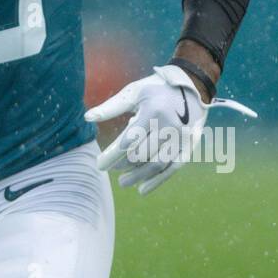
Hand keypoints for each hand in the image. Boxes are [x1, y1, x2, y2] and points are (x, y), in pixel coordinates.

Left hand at [84, 64, 256, 195]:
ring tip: (123, 182)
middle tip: (111, 171)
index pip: (128, 140)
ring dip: (138, 176)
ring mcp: (182, 138)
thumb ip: (111, 107)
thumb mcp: (133, 93)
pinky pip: (173, 168)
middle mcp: (170, 126)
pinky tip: (143, 189)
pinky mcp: (189, 146)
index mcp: (153, 112)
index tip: (100, 164)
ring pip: (157, 164)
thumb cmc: (154, 90)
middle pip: (142, 154)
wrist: (190, 87)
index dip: (112, 155)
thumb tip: (87, 117)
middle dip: (124, 165)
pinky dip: (158, 181)